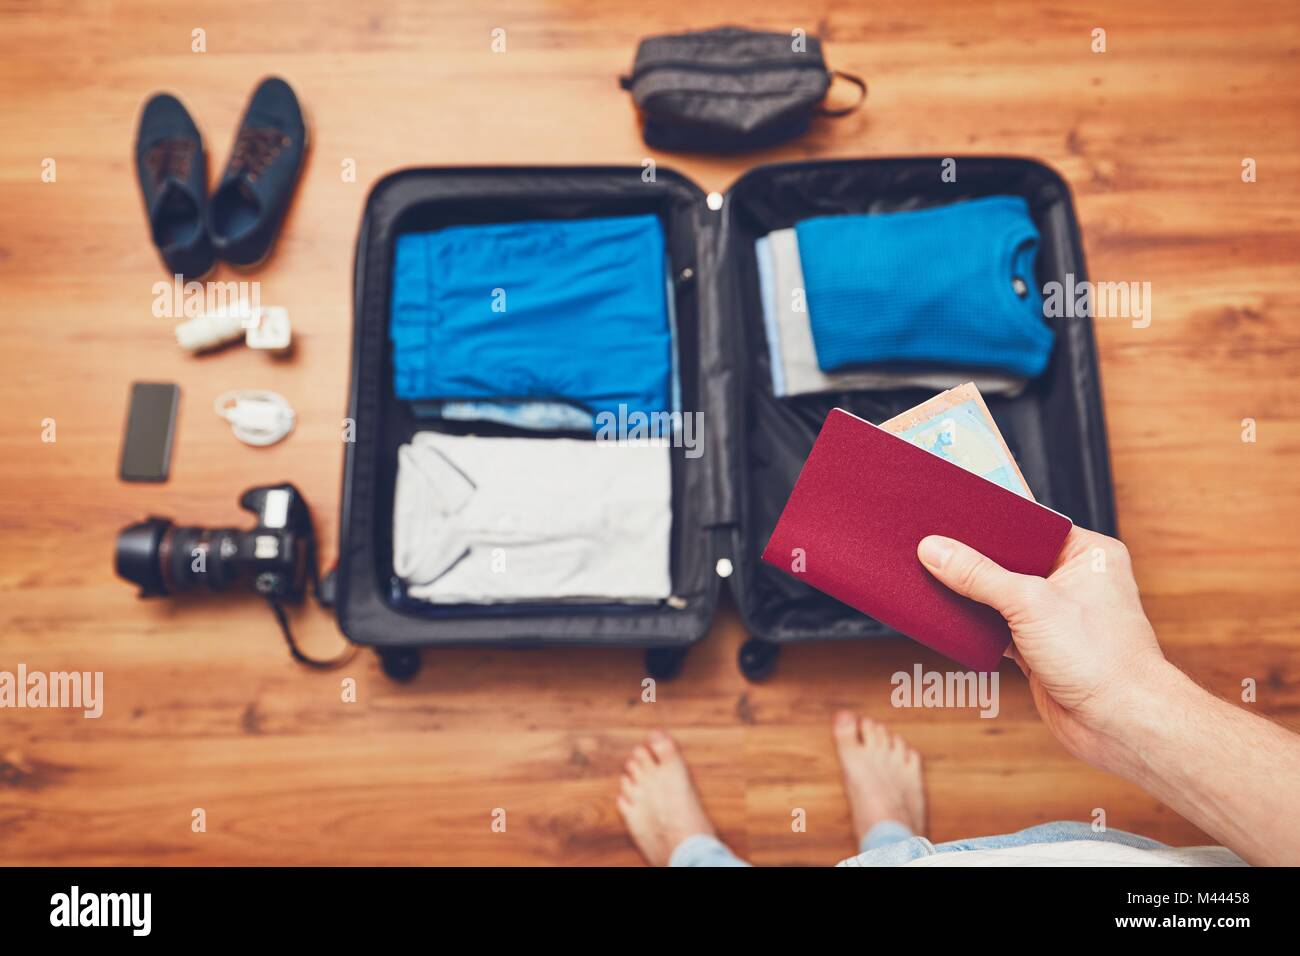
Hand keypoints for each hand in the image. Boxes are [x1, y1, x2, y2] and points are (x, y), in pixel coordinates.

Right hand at [917, 526, 1178, 772]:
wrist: (1120, 725)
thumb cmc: (1102, 659)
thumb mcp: (1030, 604)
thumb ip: (978, 575)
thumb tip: (936, 549)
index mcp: (1086, 554)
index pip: (1028, 522)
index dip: (989, 518)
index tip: (950, 512)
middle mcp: (1072, 580)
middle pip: (1009, 558)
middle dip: (974, 558)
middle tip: (932, 544)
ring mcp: (1055, 614)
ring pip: (1000, 593)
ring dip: (972, 593)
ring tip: (932, 576)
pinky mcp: (1039, 646)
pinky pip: (996, 625)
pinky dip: (974, 624)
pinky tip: (949, 617)